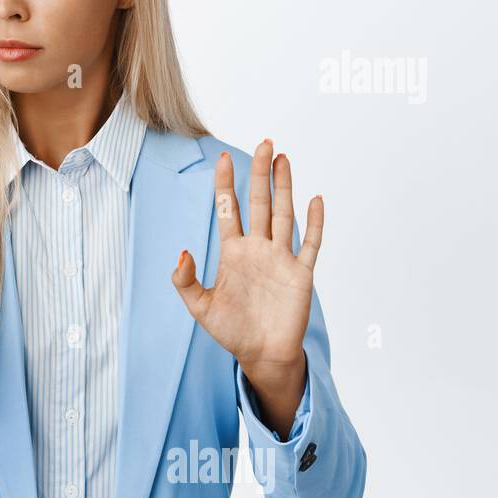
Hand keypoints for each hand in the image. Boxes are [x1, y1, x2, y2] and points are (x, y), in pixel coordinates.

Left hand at [171, 139, 322, 382]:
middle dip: (260, 173)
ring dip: (284, 187)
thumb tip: (182, 251)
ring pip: (283, 214)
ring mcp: (280, 258)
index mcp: (233, 253)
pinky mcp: (301, 274)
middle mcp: (257, 249)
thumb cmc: (231, 331)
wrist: (262, 355)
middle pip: (259, 203)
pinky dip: (314, 222)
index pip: (228, 209)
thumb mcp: (199, 307)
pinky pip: (310, 244)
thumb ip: (185, 281)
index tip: (223, 158)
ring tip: (283, 158)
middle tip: (264, 143)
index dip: (225, 184)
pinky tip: (315, 199)